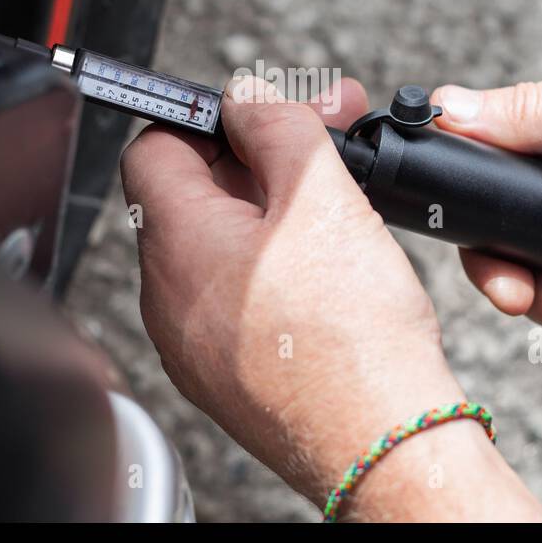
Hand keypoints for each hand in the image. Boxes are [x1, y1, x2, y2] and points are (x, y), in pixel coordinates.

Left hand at [121, 75, 541, 519]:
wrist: (383, 445)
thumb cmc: (352, 340)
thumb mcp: (320, 195)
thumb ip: (278, 127)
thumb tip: (247, 97)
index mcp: (176, 244)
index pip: (159, 145)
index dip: (215, 117)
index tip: (265, 112)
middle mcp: (168, 297)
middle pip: (192, 194)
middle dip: (260, 157)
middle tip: (325, 140)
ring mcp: (193, 342)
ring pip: (219, 246)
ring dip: (272, 210)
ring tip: (337, 202)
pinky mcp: (227, 373)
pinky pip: (236, 297)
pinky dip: (274, 266)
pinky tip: (328, 265)